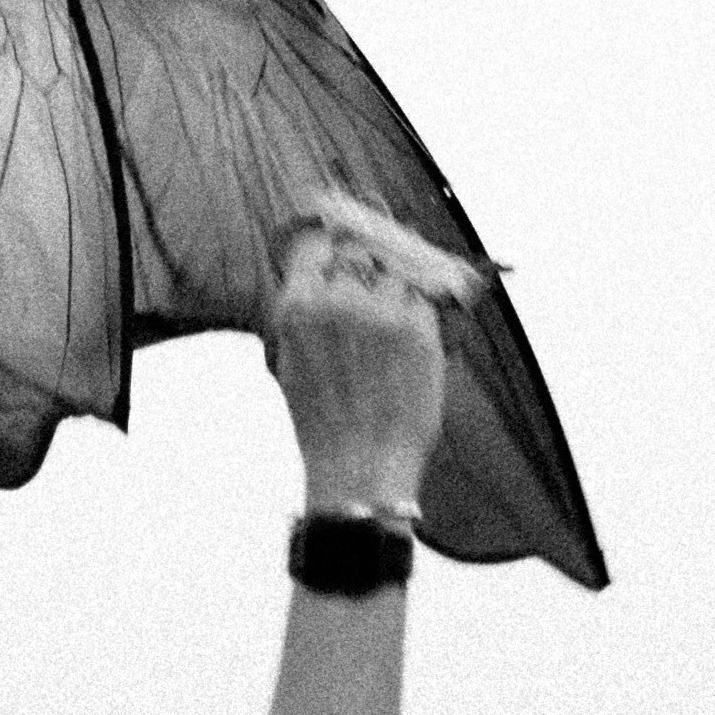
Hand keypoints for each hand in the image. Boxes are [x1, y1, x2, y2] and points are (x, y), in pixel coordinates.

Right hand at [266, 199, 456, 514]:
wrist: (360, 465)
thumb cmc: (323, 422)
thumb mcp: (291, 362)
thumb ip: (306, 315)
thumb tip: (327, 277)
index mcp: (298, 308)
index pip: (314, 249)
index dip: (330, 251)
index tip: (340, 254)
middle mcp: (338, 301)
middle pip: (359, 254)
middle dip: (365, 269)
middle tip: (372, 289)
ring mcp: (382, 312)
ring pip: (396, 275)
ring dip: (396, 293)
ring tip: (392, 329)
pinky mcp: (419, 328)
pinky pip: (423, 301)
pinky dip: (419, 315)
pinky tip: (409, 345)